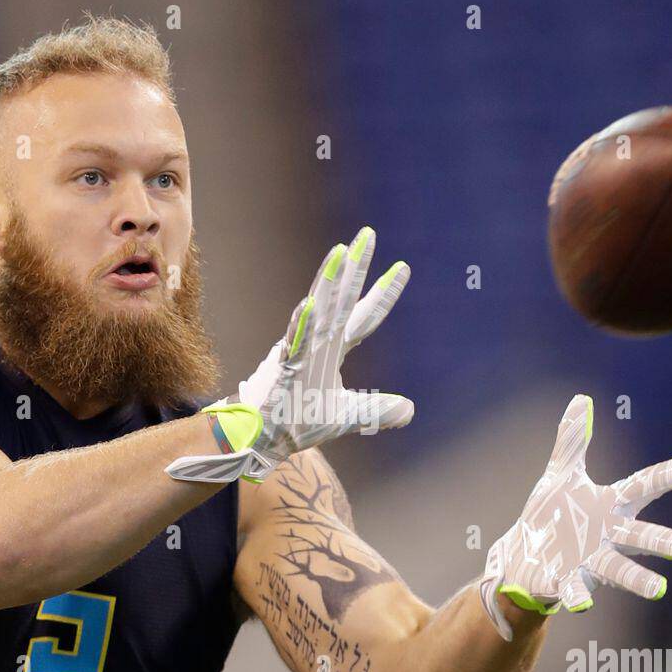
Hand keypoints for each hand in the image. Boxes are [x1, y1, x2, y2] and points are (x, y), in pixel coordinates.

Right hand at [165, 227, 413, 483]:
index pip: (364, 317)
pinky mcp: (284, 368)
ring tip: (340, 253)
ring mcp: (300, 352)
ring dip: (329, 283)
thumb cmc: (299, 420)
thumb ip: (377, 410)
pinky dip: (302, 325)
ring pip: (318, 312)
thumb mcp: (348, 416)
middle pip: (342, 300)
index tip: (402, 267)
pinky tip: (309, 305)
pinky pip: (294, 344)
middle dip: (356, 268)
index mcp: (334, 349)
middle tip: (367, 234)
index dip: (383, 294)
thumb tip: (409, 410)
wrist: (262, 437)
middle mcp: (319, 343)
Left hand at [479, 394, 671, 640]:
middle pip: (640, 537)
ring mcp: (589, 563)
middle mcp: (606, 537)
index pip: (643, 487)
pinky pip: (573, 590)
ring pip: (618, 571)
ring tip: (659, 589)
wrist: (525, 558)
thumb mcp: (561, 475)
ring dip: (638, 579)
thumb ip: (573, 441)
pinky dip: (576, 595)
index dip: (669, 476)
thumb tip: (581, 398)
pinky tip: (581, 603)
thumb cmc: (552, 517)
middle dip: (664, 542)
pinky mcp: (566, 581)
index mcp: (608, 508)